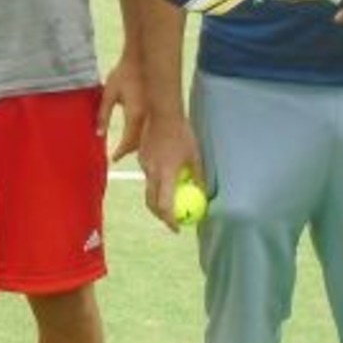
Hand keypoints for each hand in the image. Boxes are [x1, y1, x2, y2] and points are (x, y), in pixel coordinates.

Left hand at [99, 53, 148, 162]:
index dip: (120, 151)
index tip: (113, 158)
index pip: (128, 141)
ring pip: (146, 135)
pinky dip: (142, 133)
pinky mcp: (154, 107)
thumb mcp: (109, 93)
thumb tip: (99, 133)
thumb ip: (103, 114)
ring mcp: (151, 112)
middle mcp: (146, 116)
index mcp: (135, 114)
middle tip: (118, 154)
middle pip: (139, 142)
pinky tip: (136, 132)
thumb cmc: (124, 74)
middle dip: (129, 150)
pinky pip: (149, 126)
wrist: (141, 59)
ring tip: (125, 147)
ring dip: (136, 143)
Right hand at [136, 112, 202, 232]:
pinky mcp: (140, 157)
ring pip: (149, 187)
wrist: (161, 113)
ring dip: (158, 194)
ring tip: (171, 191)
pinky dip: (156, 177)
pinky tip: (166, 168)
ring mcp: (143, 165)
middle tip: (171, 220)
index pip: (165, 206)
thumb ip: (197, 176)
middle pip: (151, 203)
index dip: (170, 221)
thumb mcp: (195, 156)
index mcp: (165, 174)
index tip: (177, 228)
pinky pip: (147, 173)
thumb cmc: (182, 133)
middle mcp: (151, 172)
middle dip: (160, 215)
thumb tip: (203, 192)